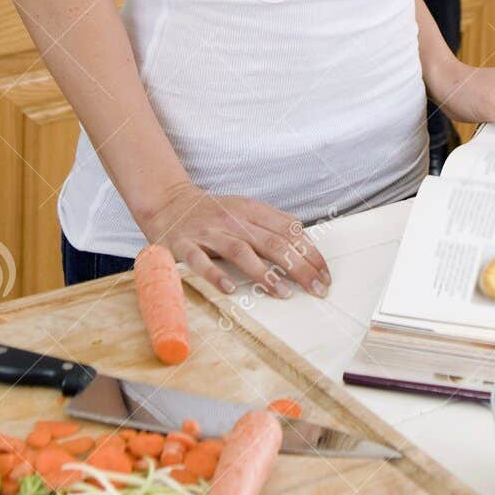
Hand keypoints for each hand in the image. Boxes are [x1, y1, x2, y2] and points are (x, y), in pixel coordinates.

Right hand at [141, 182, 330, 299]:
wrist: (169, 202)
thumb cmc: (213, 212)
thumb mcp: (246, 209)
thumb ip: (272, 222)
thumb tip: (304, 238)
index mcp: (252, 210)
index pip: (289, 231)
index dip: (310, 253)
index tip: (325, 275)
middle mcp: (234, 219)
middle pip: (272, 242)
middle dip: (299, 267)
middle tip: (317, 289)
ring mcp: (210, 232)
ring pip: (242, 251)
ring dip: (265, 273)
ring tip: (284, 293)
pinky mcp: (185, 245)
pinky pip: (201, 262)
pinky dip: (215, 275)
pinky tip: (230, 290)